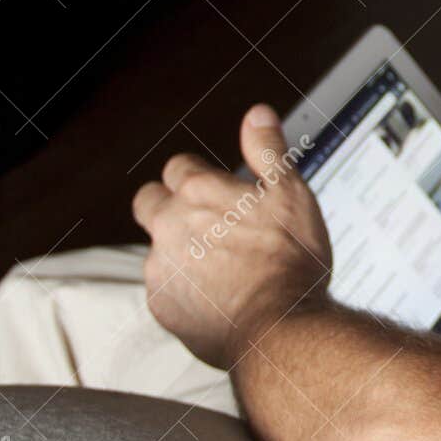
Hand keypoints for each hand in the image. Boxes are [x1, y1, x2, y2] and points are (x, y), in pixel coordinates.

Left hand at [132, 104, 331, 368]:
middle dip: (168, 204)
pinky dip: (185, 290)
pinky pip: (165, 289)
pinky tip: (218, 296)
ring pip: (156, 248)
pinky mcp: (162, 306)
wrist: (279, 327)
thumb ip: (268, 150)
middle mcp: (169, 225)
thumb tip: (257, 113)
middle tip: (204, 220)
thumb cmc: (289, 259)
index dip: (198, 175)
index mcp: (199, 192)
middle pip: (148, 200)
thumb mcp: (291, 193)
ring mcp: (161, 268)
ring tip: (221, 267)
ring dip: (179, 251)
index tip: (216, 189)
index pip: (178, 167)